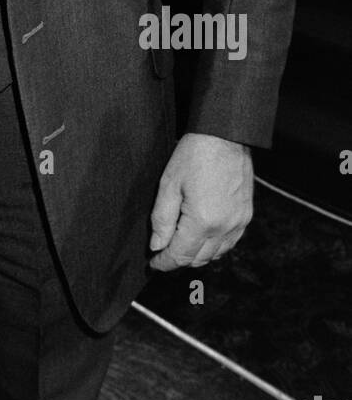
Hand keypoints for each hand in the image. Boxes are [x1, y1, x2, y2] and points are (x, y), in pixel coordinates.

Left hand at [149, 132, 252, 270]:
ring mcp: (239, 222)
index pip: (181, 255)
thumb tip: (157, 246)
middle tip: (163, 254)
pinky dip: (215, 246)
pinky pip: (230, 242)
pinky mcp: (246, 215)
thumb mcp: (169, 184)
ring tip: (180, 246)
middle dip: (179, 260)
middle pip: (199, 258)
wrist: (225, 135)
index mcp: (203, 221)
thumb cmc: (194, 155)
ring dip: (197, 255)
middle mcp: (225, 227)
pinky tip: (202, 238)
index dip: (164, 262)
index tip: (153, 264)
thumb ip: (162, 220)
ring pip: (216, 254)